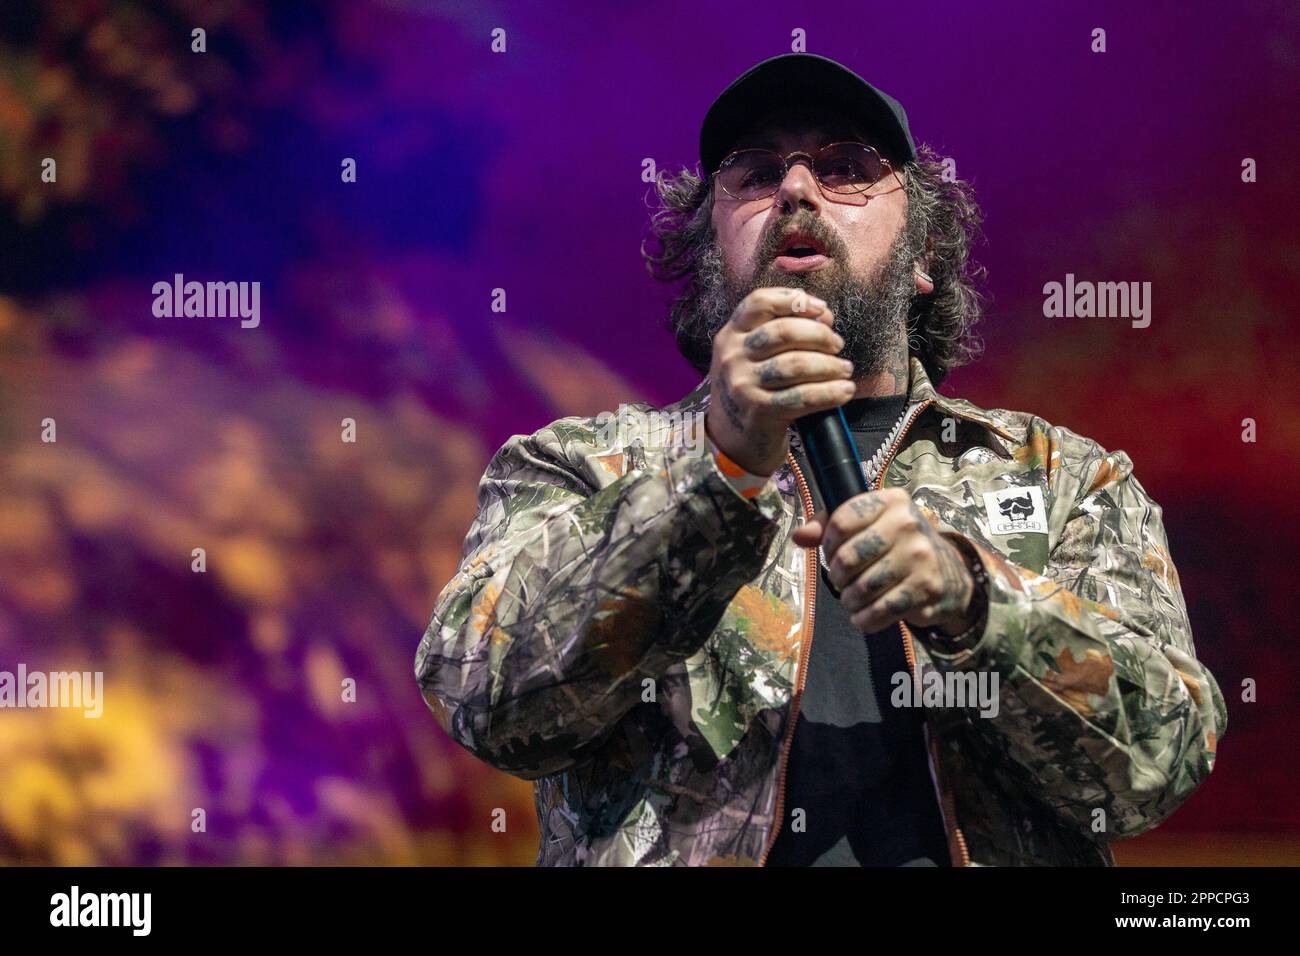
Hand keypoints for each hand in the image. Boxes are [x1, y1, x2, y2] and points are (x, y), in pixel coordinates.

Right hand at [705, 287, 854, 475]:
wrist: (731, 440)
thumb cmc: (752, 390)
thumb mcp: (751, 357)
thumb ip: (779, 334)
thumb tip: (823, 316)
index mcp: (731, 334)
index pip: (760, 302)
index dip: (795, 300)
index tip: (823, 310)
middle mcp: (733, 356)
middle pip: (784, 331)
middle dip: (819, 335)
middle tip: (837, 345)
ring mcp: (743, 384)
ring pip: (796, 364)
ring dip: (830, 365)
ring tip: (845, 370)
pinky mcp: (758, 411)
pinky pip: (802, 396)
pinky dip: (829, 392)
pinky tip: (844, 391)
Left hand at [791, 488, 975, 634]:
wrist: (948, 570)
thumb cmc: (896, 543)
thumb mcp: (868, 523)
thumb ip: (829, 525)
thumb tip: (799, 537)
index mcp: (891, 501)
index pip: (840, 522)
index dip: (828, 544)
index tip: (833, 553)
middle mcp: (908, 524)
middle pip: (848, 558)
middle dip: (837, 576)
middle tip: (841, 581)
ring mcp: (920, 556)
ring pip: (863, 588)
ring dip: (849, 600)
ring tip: (851, 599)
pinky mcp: (927, 588)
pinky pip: (882, 610)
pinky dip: (865, 619)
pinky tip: (862, 617)